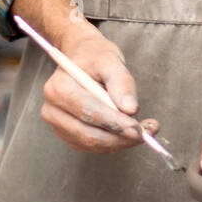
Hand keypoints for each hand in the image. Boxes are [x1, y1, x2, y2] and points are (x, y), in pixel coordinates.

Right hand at [39, 20, 158, 153]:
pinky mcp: (67, 133)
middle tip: (148, 133)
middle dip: (121, 138)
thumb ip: (121, 83)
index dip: (117, 124)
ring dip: (120, 142)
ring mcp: (58, 124)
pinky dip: (112, 143)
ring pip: (92, 144)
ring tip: (144, 130)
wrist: (80, 57)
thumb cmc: (93, 56)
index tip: (140, 129)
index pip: (90, 113)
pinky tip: (127, 131)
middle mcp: (53, 110)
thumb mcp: (110, 60)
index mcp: (59, 88)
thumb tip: (130, 109)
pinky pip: (91, 146)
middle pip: (89, 134)